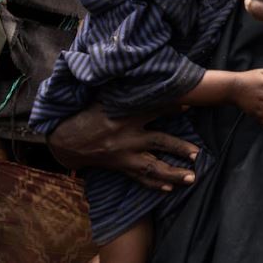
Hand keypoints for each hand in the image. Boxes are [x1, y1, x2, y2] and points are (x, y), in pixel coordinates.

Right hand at [47, 104, 197, 191]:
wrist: (65, 140)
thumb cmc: (86, 114)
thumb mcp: (103, 98)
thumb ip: (123, 91)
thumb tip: (141, 72)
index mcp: (124, 116)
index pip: (153, 109)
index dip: (172, 107)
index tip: (189, 105)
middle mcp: (126, 137)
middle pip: (158, 142)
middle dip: (178, 148)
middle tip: (197, 153)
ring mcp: (123, 155)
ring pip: (152, 167)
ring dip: (173, 173)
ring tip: (191, 178)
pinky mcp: (119, 167)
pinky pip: (138, 179)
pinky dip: (154, 185)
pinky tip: (168, 190)